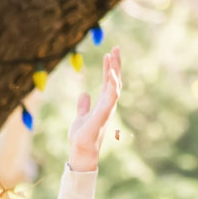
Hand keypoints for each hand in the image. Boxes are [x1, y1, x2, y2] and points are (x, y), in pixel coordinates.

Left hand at [66, 47, 122, 171]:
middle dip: (116, 64)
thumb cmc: (81, 137)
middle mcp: (107, 104)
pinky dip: (113, 85)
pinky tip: (112, 74)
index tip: (108, 54)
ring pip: (115, 85)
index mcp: (102, 103)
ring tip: (113, 55)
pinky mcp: (104, 113)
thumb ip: (83, 105)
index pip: (108, 82)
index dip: (109, 68)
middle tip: (116, 47)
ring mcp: (108, 108)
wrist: (80, 150)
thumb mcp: (81, 116)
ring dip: (115, 70)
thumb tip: (84, 93)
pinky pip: (112, 96)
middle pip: (114, 80)